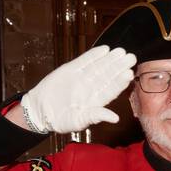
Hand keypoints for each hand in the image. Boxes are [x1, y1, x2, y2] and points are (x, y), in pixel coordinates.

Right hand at [20, 45, 136, 134]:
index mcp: (97, 101)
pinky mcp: (70, 70)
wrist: (40, 111)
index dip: (120, 82)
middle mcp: (92, 88)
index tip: (129, 74)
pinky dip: (93, 55)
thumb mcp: (79, 120)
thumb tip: (115, 118)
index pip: (112, 89)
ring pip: (98, 66)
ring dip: (109, 59)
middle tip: (131, 57)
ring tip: (120, 52)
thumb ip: (96, 116)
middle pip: (108, 75)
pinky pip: (84, 61)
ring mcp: (82, 78)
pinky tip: (104, 49)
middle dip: (119, 67)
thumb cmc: (61, 120)